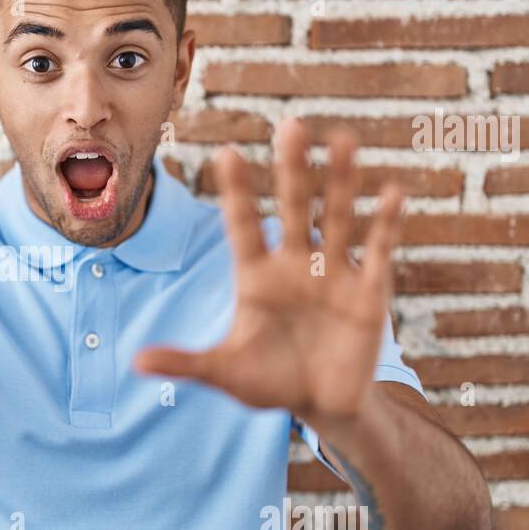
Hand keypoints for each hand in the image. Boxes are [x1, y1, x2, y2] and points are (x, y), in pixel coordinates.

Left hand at [133, 118, 403, 428]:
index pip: (244, 226)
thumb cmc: (269, 381)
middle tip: (291, 125)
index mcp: (257, 276)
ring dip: (341, 181)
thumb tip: (136, 363)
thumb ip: (187, 362)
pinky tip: (392, 192)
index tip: (226, 153)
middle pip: (295, 208)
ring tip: (343, 140)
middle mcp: (296, 264)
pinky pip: (377, 252)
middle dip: (293, 170)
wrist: (322, 404)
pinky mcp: (369, 293)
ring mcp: (334, 274)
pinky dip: (386, 225)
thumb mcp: (225, 372)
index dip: (237, 193)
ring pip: (338, 218)